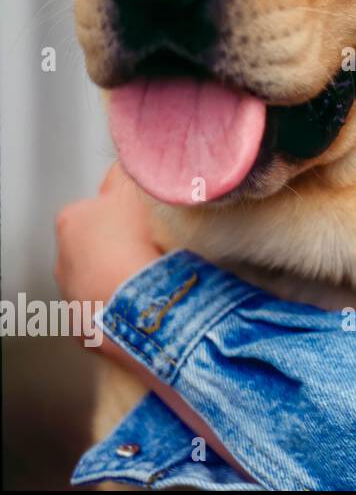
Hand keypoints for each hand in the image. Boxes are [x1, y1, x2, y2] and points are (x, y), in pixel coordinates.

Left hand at [55, 162, 163, 321]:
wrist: (140, 303)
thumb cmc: (137, 242)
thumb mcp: (133, 190)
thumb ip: (126, 174)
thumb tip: (127, 166)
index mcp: (71, 220)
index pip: (100, 206)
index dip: (126, 210)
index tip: (148, 218)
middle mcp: (63, 259)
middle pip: (98, 244)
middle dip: (121, 245)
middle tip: (154, 247)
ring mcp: (72, 297)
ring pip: (101, 279)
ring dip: (122, 277)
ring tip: (153, 279)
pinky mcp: (86, 328)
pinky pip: (109, 311)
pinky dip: (124, 307)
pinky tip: (145, 303)